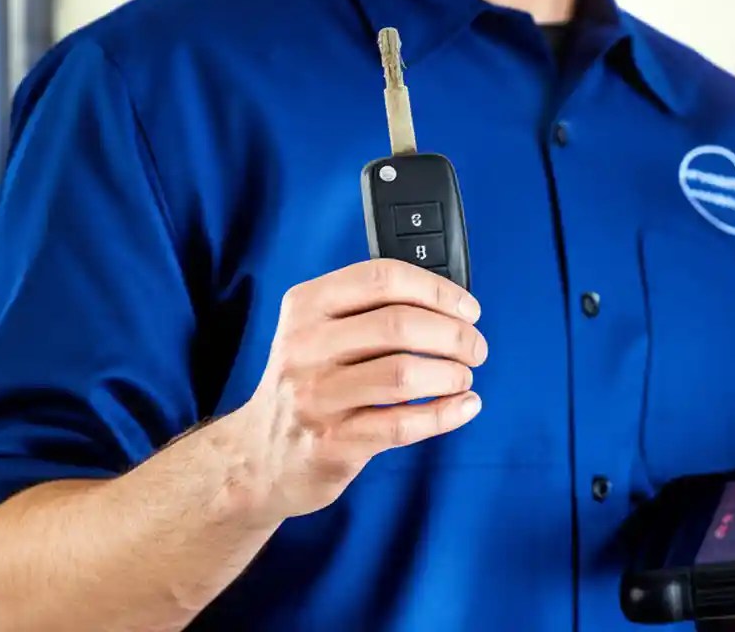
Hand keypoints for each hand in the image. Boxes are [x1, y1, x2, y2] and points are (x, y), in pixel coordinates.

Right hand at [232, 259, 486, 522]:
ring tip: (463, 378)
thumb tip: (449, 305)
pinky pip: (403, 424)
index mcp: (306, 306)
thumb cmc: (309, 385)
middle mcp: (306, 346)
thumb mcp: (318, 333)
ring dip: (451, 374)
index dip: (437, 290)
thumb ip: (371, 311)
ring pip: (404, 374)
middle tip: (475, 348)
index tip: (467, 309)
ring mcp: (316, 397)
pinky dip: (445, 414)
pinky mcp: (332, 443)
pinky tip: (464, 407)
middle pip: (399, 325)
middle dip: (454, 335)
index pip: (381, 278)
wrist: (260, 456)